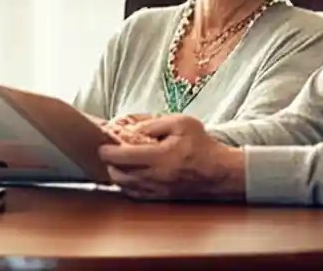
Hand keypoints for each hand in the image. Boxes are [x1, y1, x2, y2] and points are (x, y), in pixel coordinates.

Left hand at [97, 114, 243, 199]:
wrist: (221, 173)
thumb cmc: (202, 146)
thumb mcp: (181, 123)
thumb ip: (153, 124)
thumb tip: (131, 130)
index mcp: (159, 158)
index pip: (121, 157)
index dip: (107, 150)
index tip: (101, 144)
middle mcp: (154, 178)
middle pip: (118, 175)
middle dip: (109, 164)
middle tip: (108, 152)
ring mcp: (157, 191)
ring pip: (124, 188)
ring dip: (117, 175)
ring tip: (117, 163)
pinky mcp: (161, 199)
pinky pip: (135, 195)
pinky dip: (127, 186)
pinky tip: (129, 176)